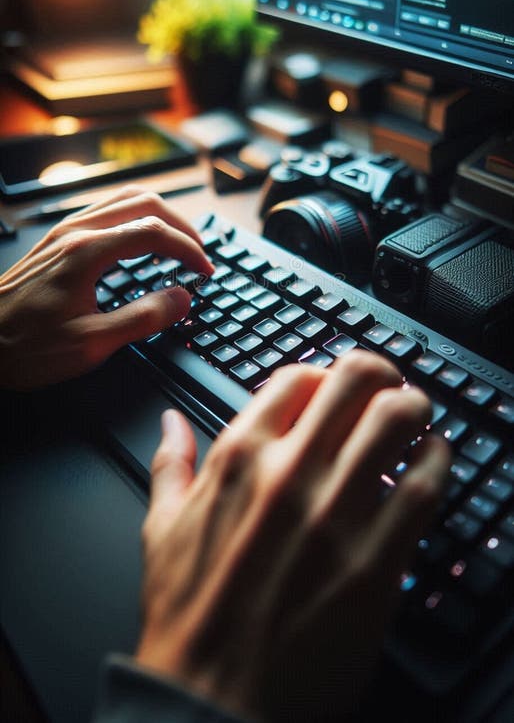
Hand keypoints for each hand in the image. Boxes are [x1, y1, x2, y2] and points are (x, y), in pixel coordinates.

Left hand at [0, 186, 212, 389]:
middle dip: (181, 225)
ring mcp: (65, 232)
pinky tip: (141, 244)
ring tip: (178, 244)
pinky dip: (136, 219)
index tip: (205, 271)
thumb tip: (182, 299)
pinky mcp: (58, 240)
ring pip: (125, 199)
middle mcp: (76, 232)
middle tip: (199, 254)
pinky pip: (107, 211)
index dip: (188, 249)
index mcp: (87, 253)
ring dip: (160, 216)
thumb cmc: (25, 346)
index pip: (154, 232)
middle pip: (144, 202)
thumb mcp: (91, 344)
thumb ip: (143, 318)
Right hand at [136, 351, 449, 721]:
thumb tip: (169, 424)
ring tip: (416, 424)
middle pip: (358, 379)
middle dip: (382, 376)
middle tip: (389, 392)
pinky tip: (431, 464)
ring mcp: (334, 513)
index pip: (298, 376)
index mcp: (238, 458)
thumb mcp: (160, 529)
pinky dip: (437, 461)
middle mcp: (288, 472)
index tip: (337, 392)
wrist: (209, 699)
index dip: (326, 374)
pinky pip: (425, 485)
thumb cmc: (188, 617)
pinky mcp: (376, 560)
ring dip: (416, 411)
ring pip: (399, 419)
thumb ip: (170, 464)